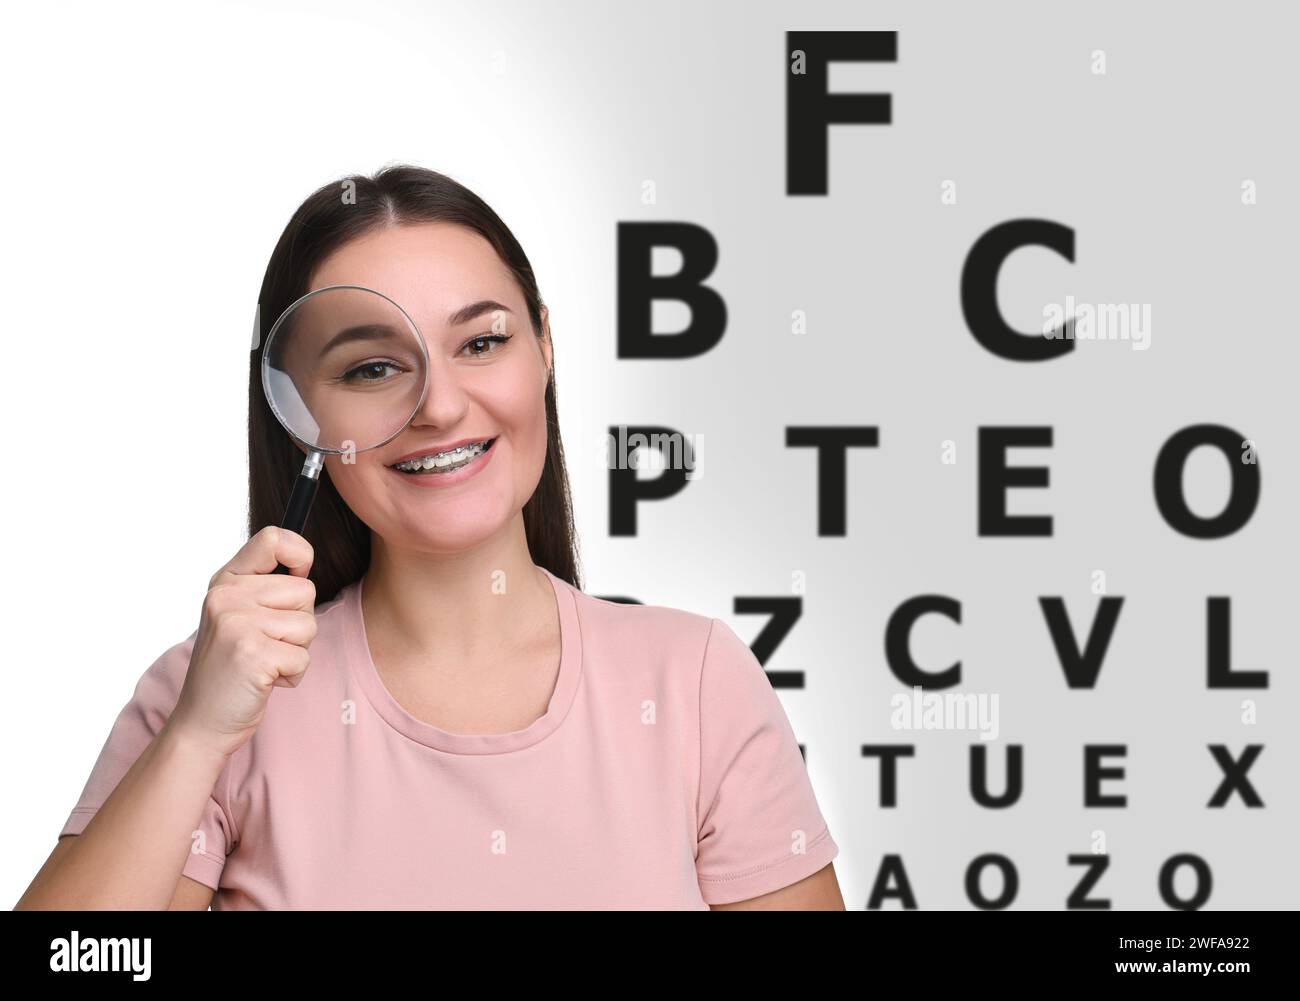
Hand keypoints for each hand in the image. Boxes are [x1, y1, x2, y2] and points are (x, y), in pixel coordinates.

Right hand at [167, 526, 317, 760]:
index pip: (274, 538)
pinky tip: (263, 681)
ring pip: (308, 624)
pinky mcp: (252, 653)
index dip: (300, 553)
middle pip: (305, 590)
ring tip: (262, 663)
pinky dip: (292, 675)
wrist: (202, 722)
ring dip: (295, 652)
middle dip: (297, 623)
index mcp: (225, 581)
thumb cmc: (231, 668)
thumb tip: (305, 559)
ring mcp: (236, 623)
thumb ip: (264, 586)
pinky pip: (304, 656)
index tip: (297, 575)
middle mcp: (226, 596)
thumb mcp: (237, 616)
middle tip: (264, 645)